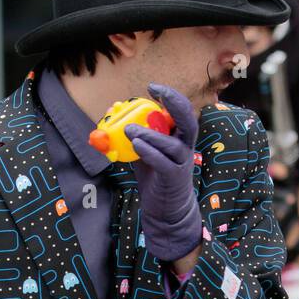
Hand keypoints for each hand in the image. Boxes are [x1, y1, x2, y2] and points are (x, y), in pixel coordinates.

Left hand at [124, 82, 201, 262]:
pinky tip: (136, 146)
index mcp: (179, 137)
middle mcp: (185, 147)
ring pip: (172, 143)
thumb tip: (110, 117)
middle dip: (173, 103)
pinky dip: (150, 152)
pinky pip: (164, 163)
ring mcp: (181, 163)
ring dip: (150, 133)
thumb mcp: (143, 152)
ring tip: (129, 130)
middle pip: (187, 119)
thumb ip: (133, 136)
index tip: (151, 88)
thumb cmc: (155, 177)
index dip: (170, 97)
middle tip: (155, 92)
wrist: (165, 210)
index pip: (181, 111)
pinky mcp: (174, 179)